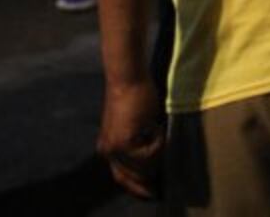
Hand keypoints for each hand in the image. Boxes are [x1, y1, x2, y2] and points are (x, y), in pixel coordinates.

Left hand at [96, 78, 164, 199]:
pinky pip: (149, 153)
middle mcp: (107, 151)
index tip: (152, 193)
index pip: (121, 177)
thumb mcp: (137, 125)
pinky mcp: (124, 141)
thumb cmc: (135, 94)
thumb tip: (155, 163)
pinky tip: (158, 125)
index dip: (137, 187)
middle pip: (131, 178)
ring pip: (144, 166)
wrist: (127, 77)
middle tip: (162, 185)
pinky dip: (159, 142)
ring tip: (162, 132)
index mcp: (108, 147)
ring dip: (157, 153)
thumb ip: (140, 143)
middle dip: (148, 182)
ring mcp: (114, 147)